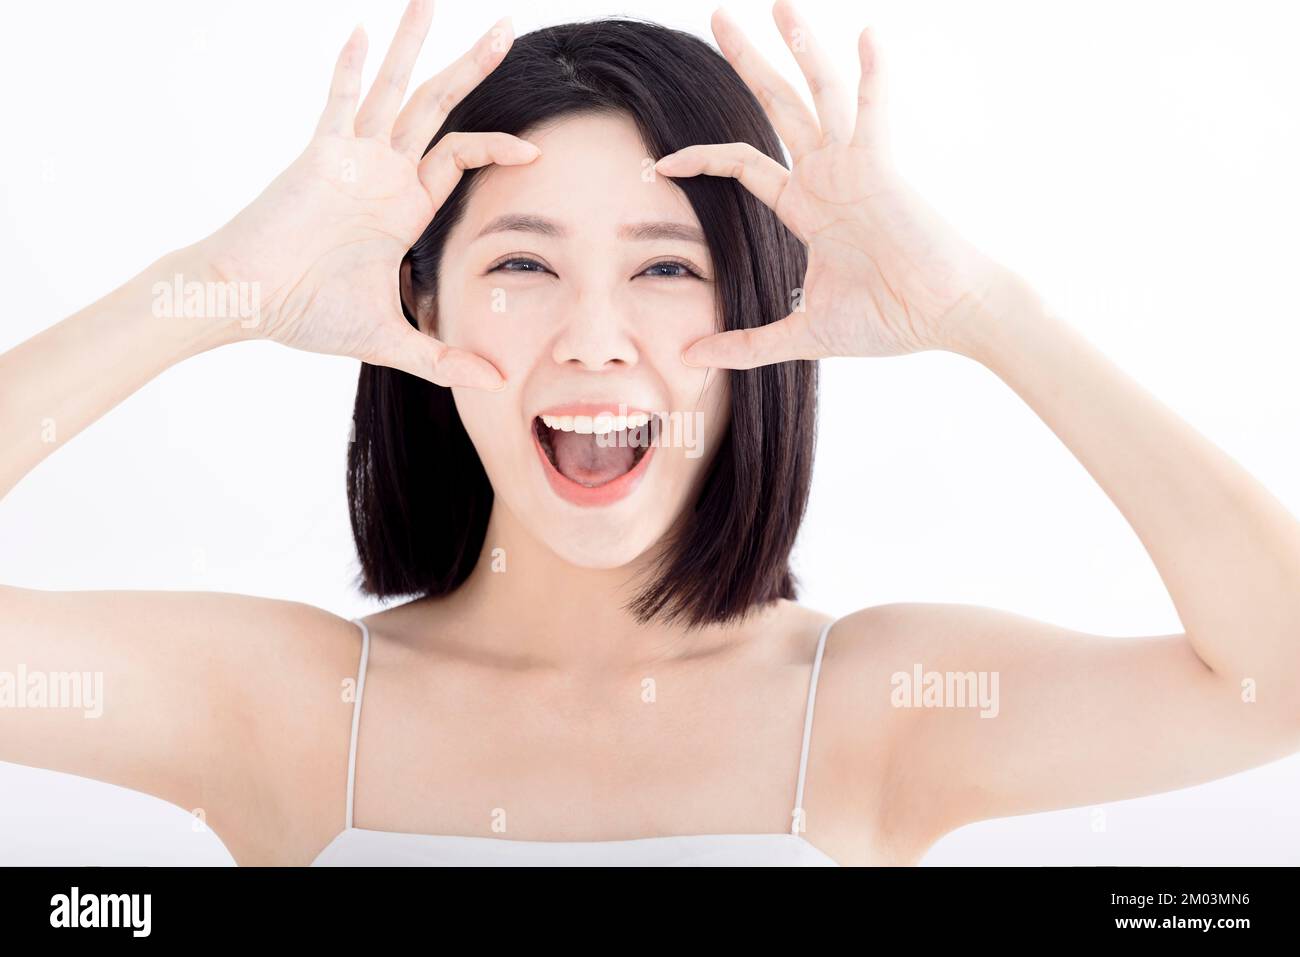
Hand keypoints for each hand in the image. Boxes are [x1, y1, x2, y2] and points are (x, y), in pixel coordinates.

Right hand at [199, 0, 539, 389]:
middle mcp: (384, 174)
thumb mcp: (390, 338)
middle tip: (506, 30)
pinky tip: (361, 31)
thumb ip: (441, 359)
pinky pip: (339, 104)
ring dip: (413, 46)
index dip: (496, 148)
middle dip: (472, 70)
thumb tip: (492, 384)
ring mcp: (353, 160)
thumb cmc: (308, 314)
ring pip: (394, 91)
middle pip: (437, 109)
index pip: (459, 159)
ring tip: (430, 0)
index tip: (535, 148)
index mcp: (404, 206)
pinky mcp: (320, 157)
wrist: (249, 300)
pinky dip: (349, 69)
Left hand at [654, 1, 1010, 368]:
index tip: (661, 161)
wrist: (946, 317)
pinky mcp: (883, 168)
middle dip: (749, 63)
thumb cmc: (889, 322)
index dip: (703, 157)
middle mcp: (829, 176)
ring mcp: (856, 166)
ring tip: (778, 4)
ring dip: (802, 47)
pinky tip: (868, 34)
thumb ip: (747, 344)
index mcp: (809, 207)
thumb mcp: (801, 334)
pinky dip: (875, 74)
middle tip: (718, 17)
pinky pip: (876, 110)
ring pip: (820, 93)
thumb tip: (692, 360)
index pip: (746, 164)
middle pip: (778, 106)